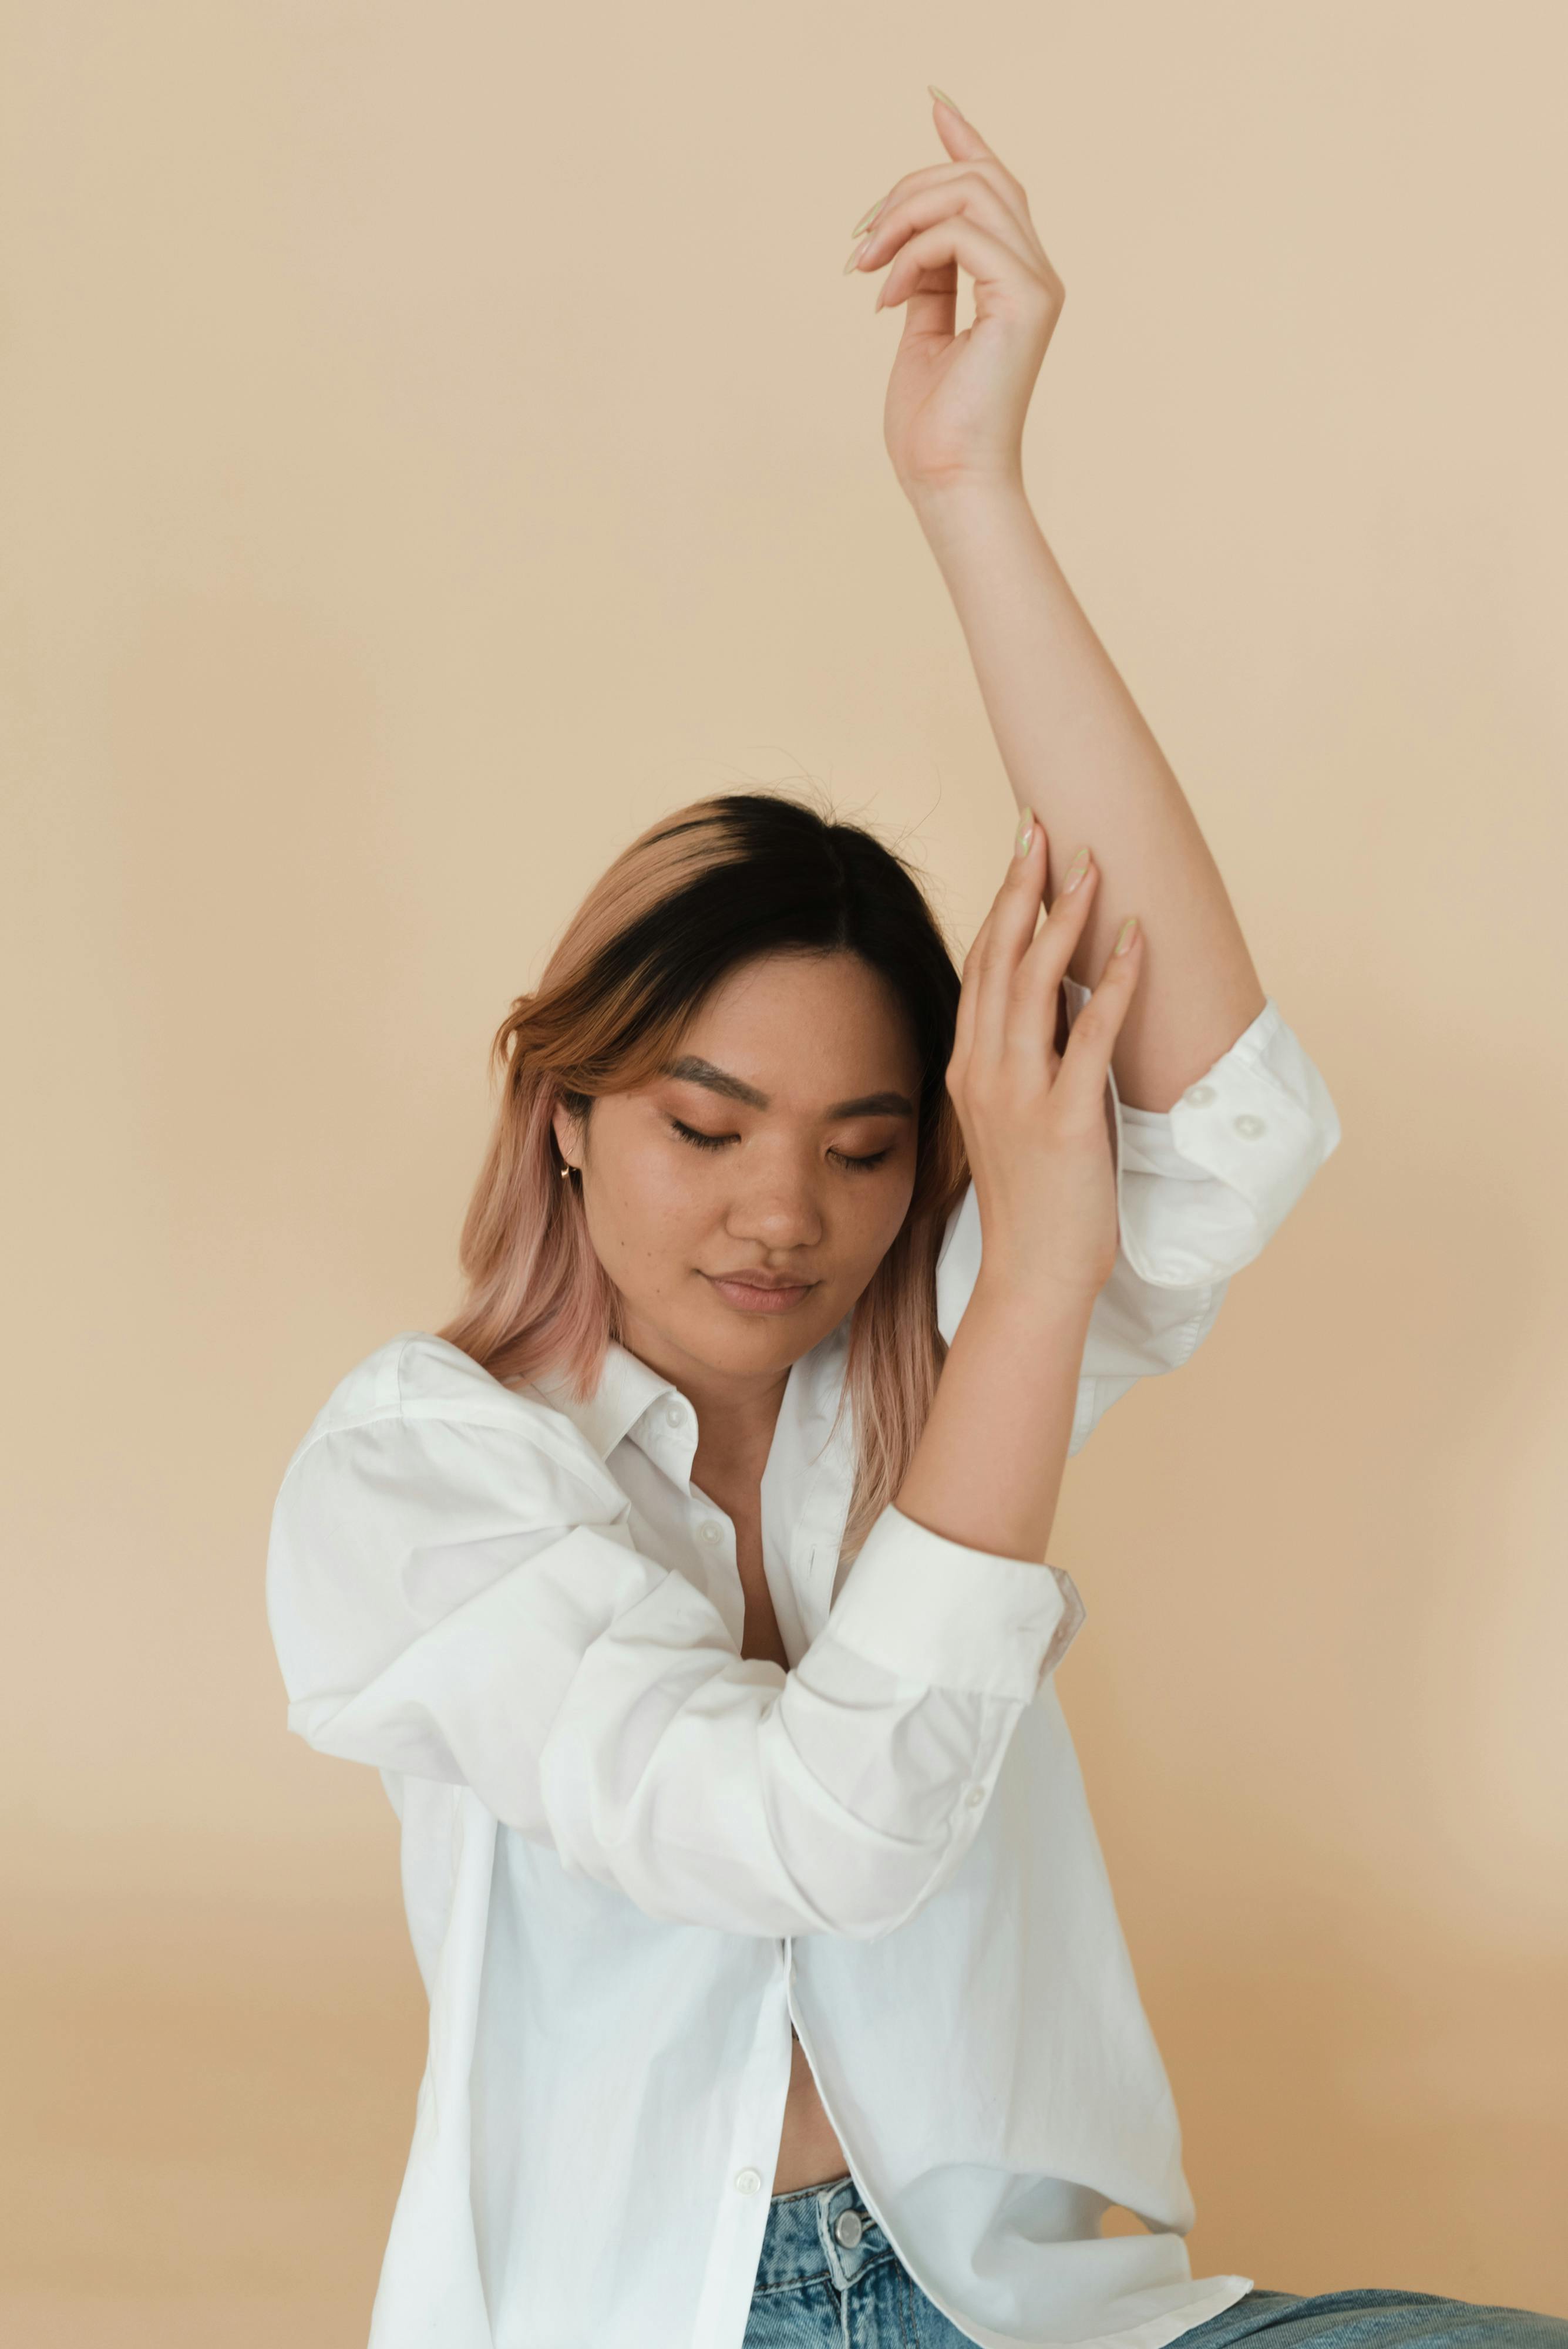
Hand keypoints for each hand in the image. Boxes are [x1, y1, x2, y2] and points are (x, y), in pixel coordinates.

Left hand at [843, 92, 1063, 498]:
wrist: (949, 482)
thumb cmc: (934, 427)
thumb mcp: (921, 333)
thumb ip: (926, 280)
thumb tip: (907, 240)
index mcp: (1015, 281)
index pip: (997, 186)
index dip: (966, 139)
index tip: (934, 104)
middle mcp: (1035, 274)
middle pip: (980, 177)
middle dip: (908, 189)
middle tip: (859, 242)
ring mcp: (1035, 285)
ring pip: (971, 192)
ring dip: (903, 215)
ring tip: (864, 264)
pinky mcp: (1025, 300)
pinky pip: (961, 234)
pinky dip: (911, 254)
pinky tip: (883, 298)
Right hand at [946, 812, 1141, 1306]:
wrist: (1032, 1275)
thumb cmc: (1036, 1201)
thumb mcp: (1017, 1117)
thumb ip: (1027, 1061)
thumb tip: (1063, 1005)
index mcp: (969, 1068)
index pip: (980, 966)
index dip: (1000, 902)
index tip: (1022, 850)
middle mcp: (983, 1072)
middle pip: (998, 958)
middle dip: (1021, 887)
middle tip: (1043, 826)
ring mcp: (1018, 1095)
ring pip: (1034, 984)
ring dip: (1064, 919)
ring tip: (1089, 865)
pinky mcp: (1063, 1121)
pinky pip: (1090, 1036)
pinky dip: (1112, 983)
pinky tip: (1133, 941)